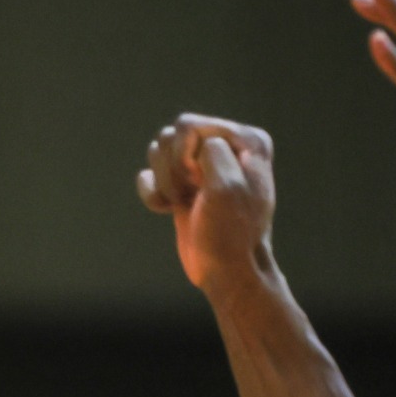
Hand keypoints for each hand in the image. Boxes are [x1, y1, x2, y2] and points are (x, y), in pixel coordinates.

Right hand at [137, 115, 276, 295]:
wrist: (228, 270)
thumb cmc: (232, 233)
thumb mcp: (228, 187)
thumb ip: (212, 151)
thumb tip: (190, 146)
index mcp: (246, 140)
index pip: (188, 126)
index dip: (185, 158)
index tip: (201, 185)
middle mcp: (225, 146)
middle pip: (169, 137)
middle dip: (172, 170)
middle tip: (193, 195)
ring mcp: (202, 165)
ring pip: (158, 152)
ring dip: (164, 182)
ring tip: (184, 203)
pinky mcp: (183, 185)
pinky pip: (149, 175)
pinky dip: (152, 194)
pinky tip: (168, 209)